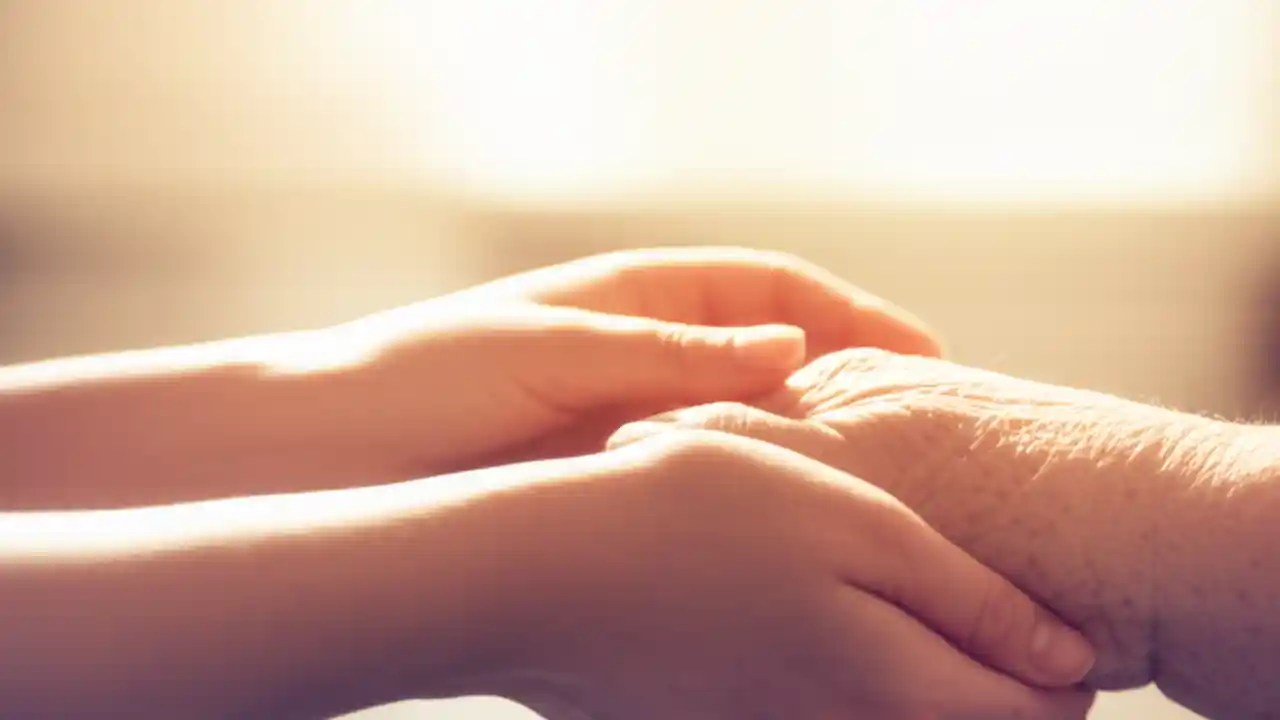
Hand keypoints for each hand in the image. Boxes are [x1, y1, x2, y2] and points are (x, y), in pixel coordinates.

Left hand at [324, 247, 940, 474]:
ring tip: (877, 497)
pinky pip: (695, 489)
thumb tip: (790, 344)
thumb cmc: (425, 374)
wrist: (328, 450)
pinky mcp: (606, 486)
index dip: (852, 314)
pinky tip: (780, 538)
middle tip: (924, 437)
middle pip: (772, 363)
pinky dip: (741, 505)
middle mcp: (643, 360)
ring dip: (804, 456)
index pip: (771, 289)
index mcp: (633, 299)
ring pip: (742, 434)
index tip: (924, 356)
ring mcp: (630, 426)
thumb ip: (670, 352)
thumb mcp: (558, 347)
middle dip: (846, 388)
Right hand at [485, 432, 1093, 719]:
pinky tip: (805, 624)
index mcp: (897, 689)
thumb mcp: (854, 525)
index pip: (1036, 716)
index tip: (1050, 619)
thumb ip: (969, 597)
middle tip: (980, 611)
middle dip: (998, 685)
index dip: (1062, 668)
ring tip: (889, 609)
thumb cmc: (700, 518)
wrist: (549, 572)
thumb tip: (1069, 658)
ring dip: (920, 685)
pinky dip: (846, 688)